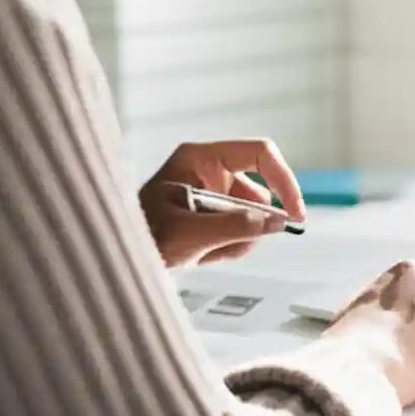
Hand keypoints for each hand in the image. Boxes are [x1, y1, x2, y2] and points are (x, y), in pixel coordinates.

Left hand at [139, 140, 306, 266]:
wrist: (120, 261)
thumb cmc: (142, 238)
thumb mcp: (190, 234)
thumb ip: (236, 227)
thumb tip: (279, 223)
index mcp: (200, 158)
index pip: (259, 154)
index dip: (284, 180)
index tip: (294, 212)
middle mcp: (209, 170)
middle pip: (259, 192)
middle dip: (251, 224)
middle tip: (233, 245)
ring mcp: (213, 193)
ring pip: (254, 216)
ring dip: (239, 239)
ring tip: (206, 252)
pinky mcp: (214, 213)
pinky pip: (243, 230)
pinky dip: (231, 247)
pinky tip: (204, 254)